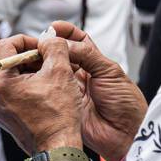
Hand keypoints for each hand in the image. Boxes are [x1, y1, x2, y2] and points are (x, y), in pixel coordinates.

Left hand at [0, 34, 83, 154]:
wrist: (57, 149)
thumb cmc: (59, 114)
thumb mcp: (60, 72)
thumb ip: (54, 47)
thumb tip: (49, 37)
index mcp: (0, 83)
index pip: (4, 45)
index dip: (25, 40)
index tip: (42, 47)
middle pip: (1, 60)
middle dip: (23, 55)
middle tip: (44, 59)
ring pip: (4, 76)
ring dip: (23, 70)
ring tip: (45, 74)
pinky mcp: (1, 117)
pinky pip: (6, 92)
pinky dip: (21, 85)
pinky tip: (41, 89)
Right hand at [49, 21, 147, 160]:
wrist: (126, 133)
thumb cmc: (125, 102)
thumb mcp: (110, 71)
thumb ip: (88, 55)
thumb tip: (64, 42)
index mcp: (95, 63)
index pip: (77, 41)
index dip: (65, 32)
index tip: (54, 27)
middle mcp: (80, 74)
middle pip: (60, 55)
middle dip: (49, 47)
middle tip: (39, 44)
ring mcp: (70, 89)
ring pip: (51, 71)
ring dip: (42, 63)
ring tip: (34, 57)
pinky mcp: (62, 104)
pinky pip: (48, 89)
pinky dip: (40, 81)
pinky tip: (35, 75)